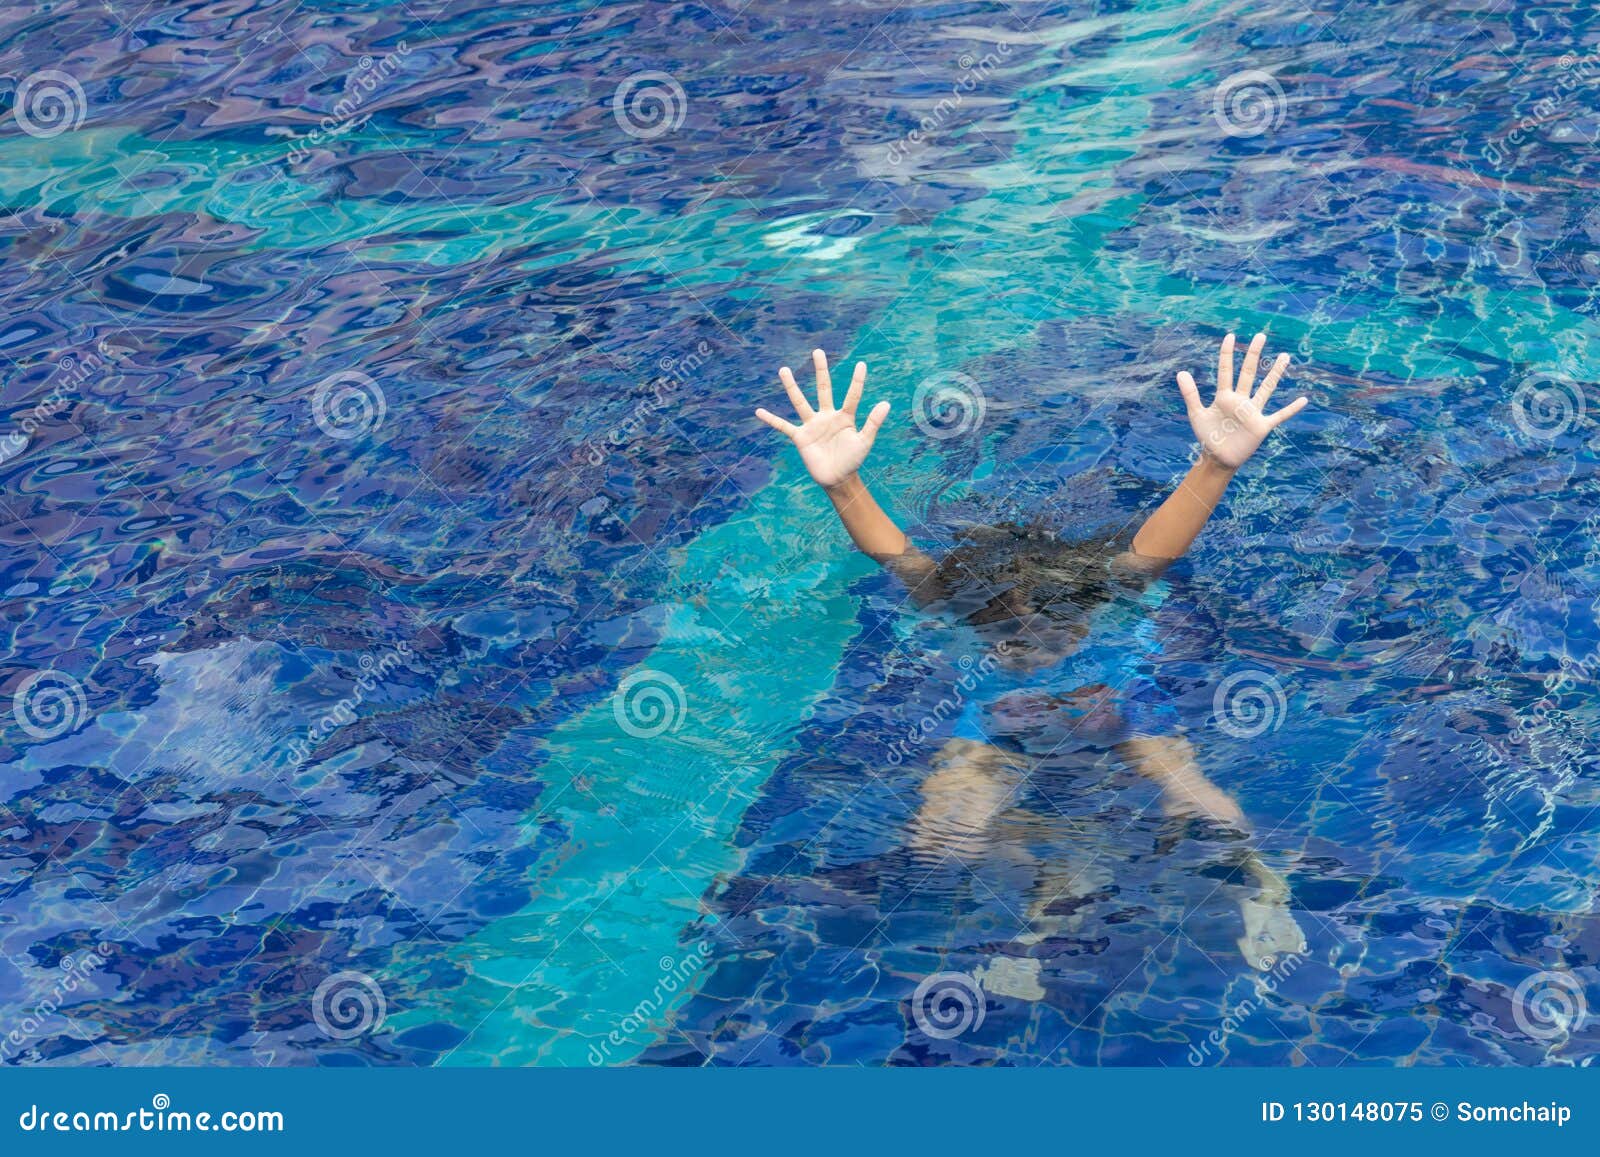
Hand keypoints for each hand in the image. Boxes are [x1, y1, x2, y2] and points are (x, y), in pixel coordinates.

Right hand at [755, 349, 889, 489]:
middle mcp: (827, 416)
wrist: (838, 479)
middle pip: (823, 388)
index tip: (861, 364)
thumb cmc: (853, 460)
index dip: (858, 381)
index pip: (852, 395)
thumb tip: (886, 402)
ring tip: (784, 369)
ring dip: (792, 386)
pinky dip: (772, 420)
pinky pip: (784, 426)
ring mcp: (812, 425)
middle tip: (818, 352)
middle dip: (821, 370)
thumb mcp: (865, 441)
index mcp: (844, 417)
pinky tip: (759, 411)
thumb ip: (873, 422)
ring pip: (800, 401)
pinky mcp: (801, 437)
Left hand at [1177, 333, 1308, 469]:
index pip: (1226, 371)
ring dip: (1275, 373)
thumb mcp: (1197, 414)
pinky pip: (1279, 416)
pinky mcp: (1261, 426)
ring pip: (1266, 388)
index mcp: (1224, 397)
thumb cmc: (1208, 436)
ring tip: (1284, 356)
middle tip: (1260, 335)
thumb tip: (1180, 372)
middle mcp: (1240, 401)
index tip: (1230, 336)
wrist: (1218, 459)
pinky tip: (1304, 400)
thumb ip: (1190, 394)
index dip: (1227, 354)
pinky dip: (1291, 409)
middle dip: (1253, 354)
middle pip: (1248, 373)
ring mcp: (1252, 412)